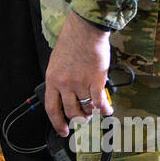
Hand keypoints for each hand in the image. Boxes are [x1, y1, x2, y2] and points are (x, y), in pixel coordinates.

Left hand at [44, 9, 112, 136]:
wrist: (85, 30)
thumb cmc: (71, 41)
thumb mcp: (57, 62)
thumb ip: (60, 80)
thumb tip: (65, 95)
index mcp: (52, 79)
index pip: (51, 108)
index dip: (57, 123)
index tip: (63, 130)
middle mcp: (65, 84)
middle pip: (71, 111)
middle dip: (78, 119)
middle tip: (83, 118)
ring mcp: (80, 84)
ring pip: (86, 108)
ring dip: (91, 112)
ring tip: (95, 109)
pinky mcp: (95, 81)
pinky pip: (100, 102)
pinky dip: (105, 108)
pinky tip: (107, 109)